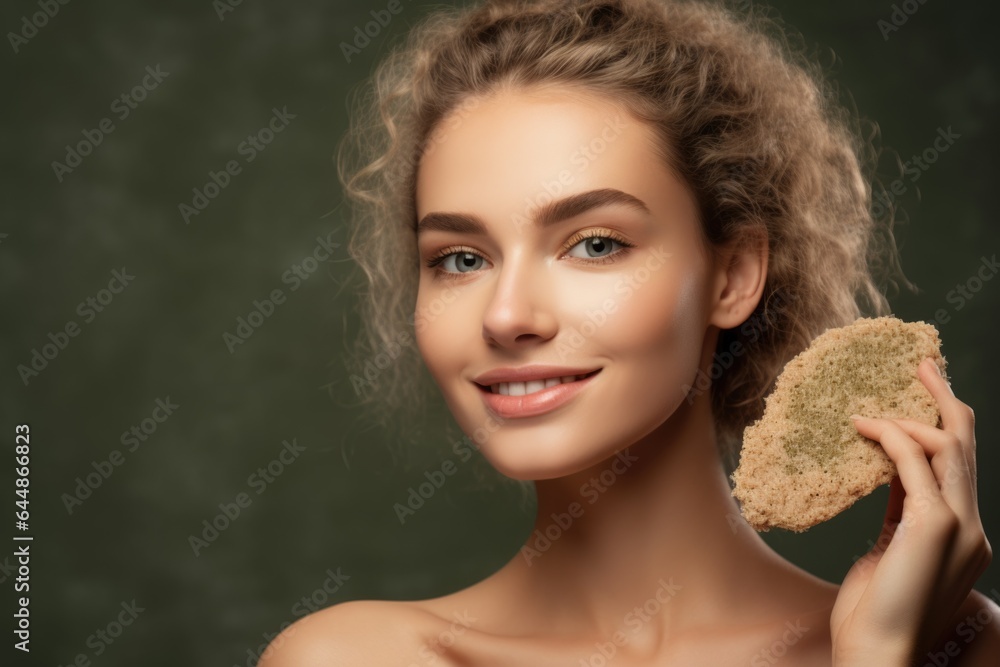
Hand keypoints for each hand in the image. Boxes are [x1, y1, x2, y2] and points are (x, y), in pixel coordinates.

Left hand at [829, 357, 991, 664]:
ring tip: (881, 393)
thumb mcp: (891, 551)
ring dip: (915, 410)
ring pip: (947, 446)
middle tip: (921, 366)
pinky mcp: (933, 525)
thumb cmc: (876, 610)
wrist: (878, 652)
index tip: (924, 396)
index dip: (945, 427)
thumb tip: (887, 472)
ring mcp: (959, 525)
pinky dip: (889, 435)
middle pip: (965, 446)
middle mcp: (971, 527)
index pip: (960, 467)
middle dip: (945, 400)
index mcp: (965, 535)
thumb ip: (900, 513)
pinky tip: (863, 426)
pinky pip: (912, 462)